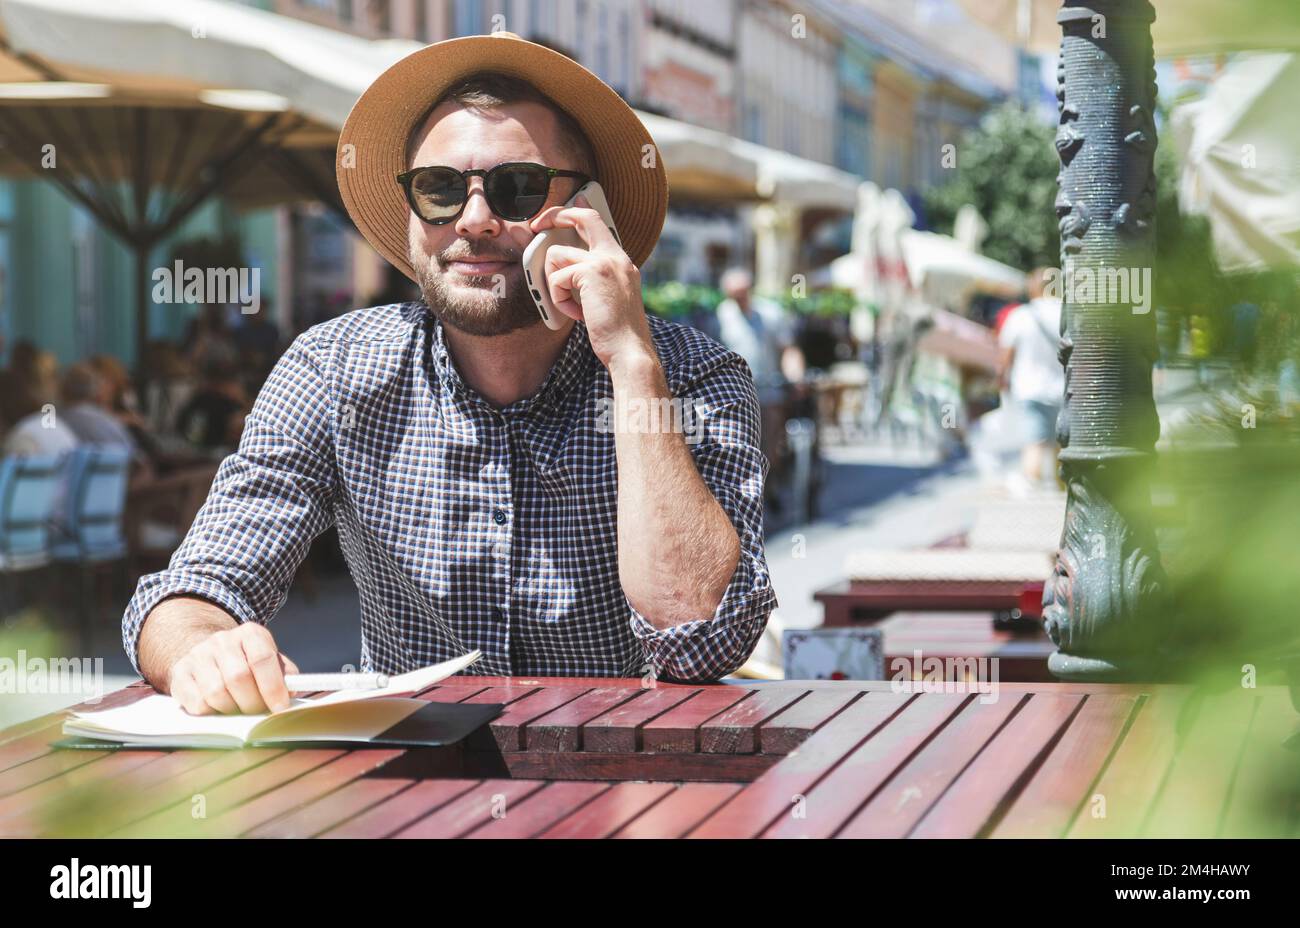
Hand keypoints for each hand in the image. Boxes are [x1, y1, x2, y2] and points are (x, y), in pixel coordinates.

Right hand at [167, 623, 298, 715]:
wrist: (210, 655)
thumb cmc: (248, 664)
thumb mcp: (271, 662)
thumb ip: (285, 675)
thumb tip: (291, 693)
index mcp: (250, 633)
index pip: (262, 659)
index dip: (273, 687)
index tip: (280, 708)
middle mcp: (222, 640)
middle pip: (238, 678)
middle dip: (253, 703)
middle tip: (258, 713)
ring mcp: (198, 655)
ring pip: (216, 692)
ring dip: (231, 709)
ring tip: (238, 709)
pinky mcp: (180, 673)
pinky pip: (197, 703)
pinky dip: (212, 713)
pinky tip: (218, 708)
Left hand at [529, 195, 654, 368]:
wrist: (629, 349)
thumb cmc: (617, 332)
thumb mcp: (608, 298)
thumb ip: (592, 278)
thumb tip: (561, 266)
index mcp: (622, 261)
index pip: (600, 222)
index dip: (580, 209)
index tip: (573, 200)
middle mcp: (616, 256)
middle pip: (582, 217)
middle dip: (555, 215)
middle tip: (538, 225)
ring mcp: (605, 262)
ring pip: (557, 255)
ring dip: (556, 283)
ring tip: (574, 305)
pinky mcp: (590, 273)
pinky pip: (557, 278)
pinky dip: (560, 299)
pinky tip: (578, 313)